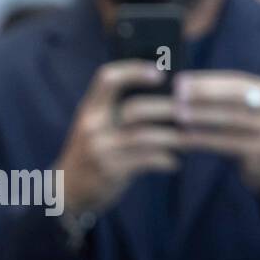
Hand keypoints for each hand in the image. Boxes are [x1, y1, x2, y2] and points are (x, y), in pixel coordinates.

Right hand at [55, 61, 185, 217]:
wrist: (68, 188)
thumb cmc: (92, 151)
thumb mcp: (95, 125)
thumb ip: (117, 111)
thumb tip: (166, 97)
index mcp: (89, 108)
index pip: (107, 78)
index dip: (133, 71)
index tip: (160, 74)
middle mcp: (92, 124)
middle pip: (135, 108)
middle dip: (168, 108)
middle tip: (192, 110)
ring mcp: (100, 148)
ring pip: (145, 137)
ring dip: (174, 138)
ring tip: (192, 138)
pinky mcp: (109, 170)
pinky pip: (145, 161)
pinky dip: (164, 160)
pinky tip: (174, 162)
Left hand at [174, 70, 259, 205]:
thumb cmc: (251, 136)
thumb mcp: (246, 113)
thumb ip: (223, 100)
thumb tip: (181, 86)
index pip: (236, 81)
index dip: (207, 81)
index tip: (180, 81)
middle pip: (237, 96)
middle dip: (205, 93)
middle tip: (178, 95)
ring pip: (234, 119)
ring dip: (203, 115)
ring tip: (178, 114)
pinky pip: (233, 142)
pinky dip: (207, 139)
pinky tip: (187, 138)